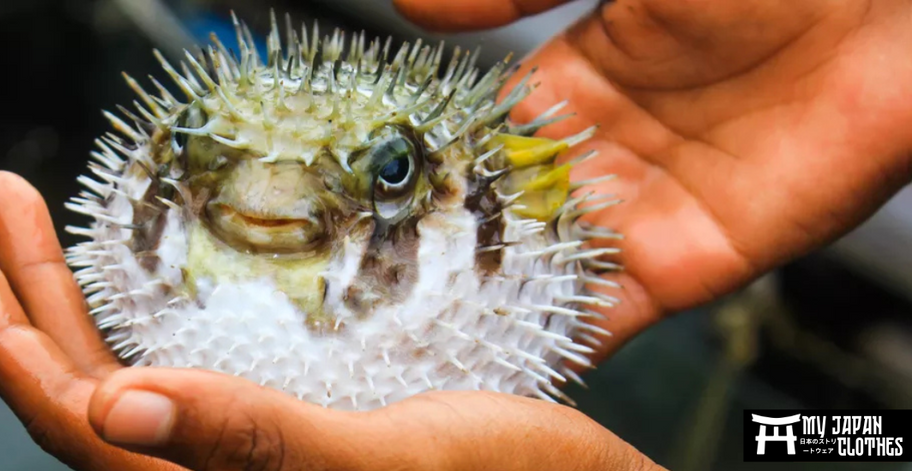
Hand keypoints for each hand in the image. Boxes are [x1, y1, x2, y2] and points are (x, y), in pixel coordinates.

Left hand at [0, 172, 661, 470]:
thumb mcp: (390, 460)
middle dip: (31, 302)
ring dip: (80, 305)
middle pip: (91, 399)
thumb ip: (250, 440)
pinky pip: (195, 381)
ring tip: (40, 228)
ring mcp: (253, 463)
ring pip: (136, 387)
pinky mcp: (294, 435)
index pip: (80, 431)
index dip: (7, 347)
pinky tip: (146, 281)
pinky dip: (151, 321)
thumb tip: (107, 408)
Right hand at [396, 0, 911, 356]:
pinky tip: (503, 355)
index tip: (361, 202)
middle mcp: (609, 150)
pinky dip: (560, 337)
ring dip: (488, 304)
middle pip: (507, 217)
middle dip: (445, 253)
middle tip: (369, 287)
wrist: (887, 0)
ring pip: (548, 272)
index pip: (482, 141)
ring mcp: (650, 209)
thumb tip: (413, 5)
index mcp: (580, 77)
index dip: (426, 171)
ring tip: (413, 335)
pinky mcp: (699, 261)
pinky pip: (615, 312)